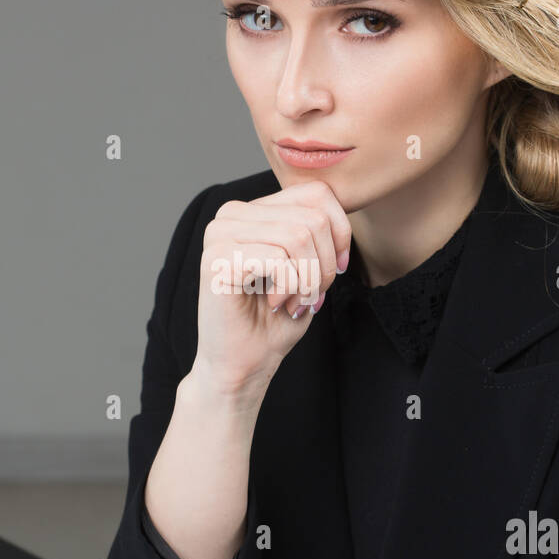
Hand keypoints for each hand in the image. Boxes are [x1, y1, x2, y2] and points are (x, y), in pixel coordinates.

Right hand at [195, 178, 351, 393]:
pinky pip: (279, 258)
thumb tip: (338, 215)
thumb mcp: (308, 268)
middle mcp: (232, 214)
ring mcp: (220, 234)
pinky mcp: (216, 259)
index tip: (336, 270)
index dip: (341, 234)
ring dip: (308, 280)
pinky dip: (290, 288)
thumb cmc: (275, 320)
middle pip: (313, 217)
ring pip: (299, 236)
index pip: (318, 193)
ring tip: (293, 302)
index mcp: (254, 209)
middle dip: (324, 265)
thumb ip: (318, 233)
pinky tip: (276, 305)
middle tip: (309, 296)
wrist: (243, 364)